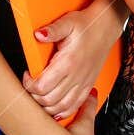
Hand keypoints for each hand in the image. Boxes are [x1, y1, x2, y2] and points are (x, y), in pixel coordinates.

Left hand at [24, 3, 121, 120]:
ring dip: (46, 107)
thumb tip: (38, 34)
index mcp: (68, 62)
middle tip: (30, 86)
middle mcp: (76, 76)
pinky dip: (63, 112)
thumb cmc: (87, 25)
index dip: (29, 84)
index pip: (42, 86)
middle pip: (49, 100)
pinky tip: (55, 109)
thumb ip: (52, 30)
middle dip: (35, 96)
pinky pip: (75, 106)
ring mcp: (83, 83)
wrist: (106, 28)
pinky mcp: (87, 86)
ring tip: (39, 96)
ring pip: (61, 107)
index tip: (27, 75)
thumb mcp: (68, 22)